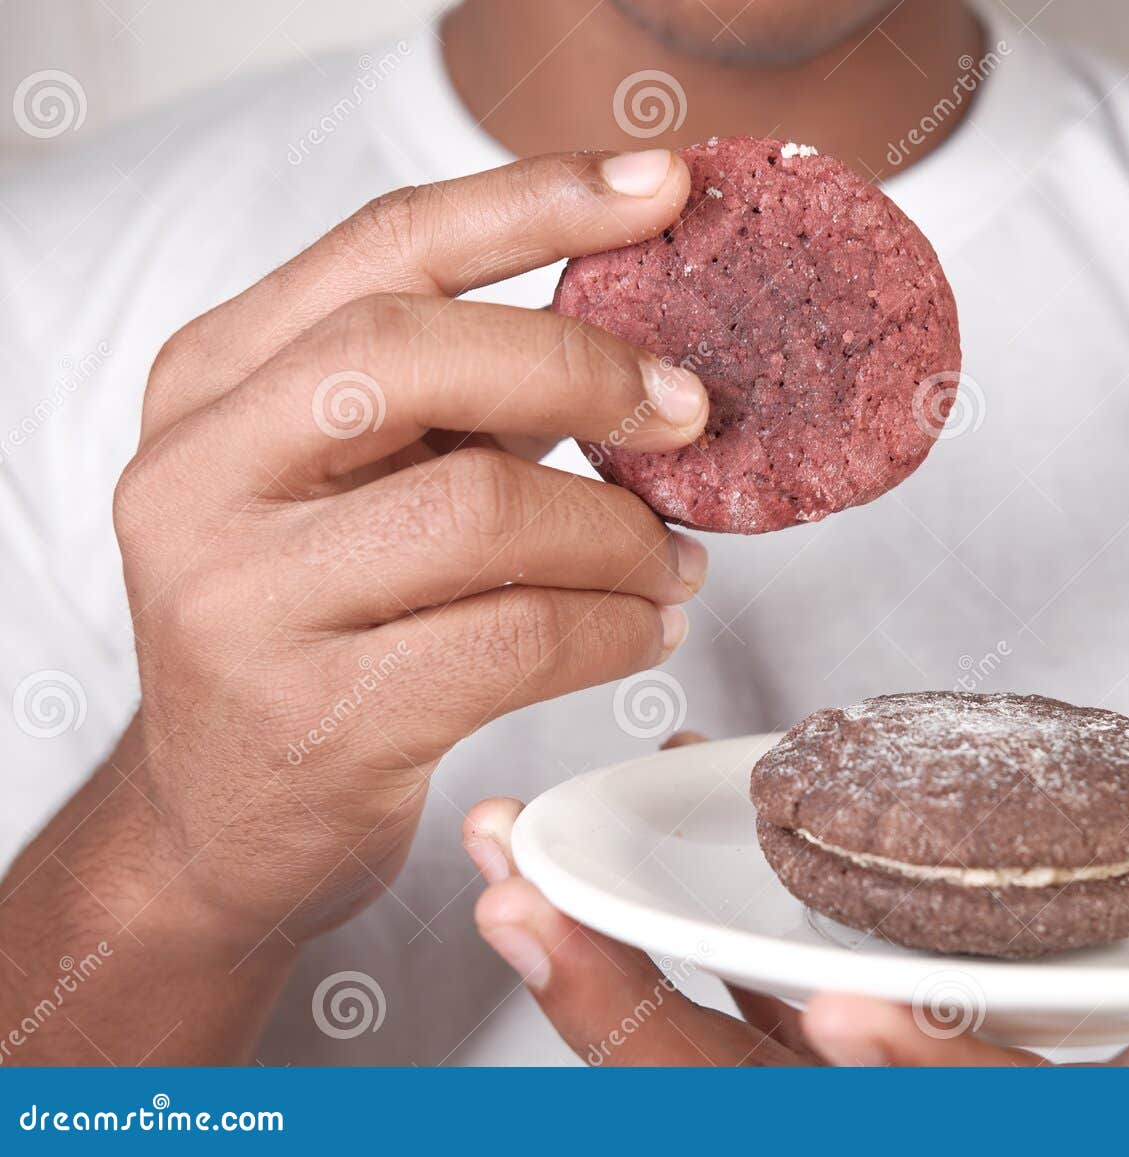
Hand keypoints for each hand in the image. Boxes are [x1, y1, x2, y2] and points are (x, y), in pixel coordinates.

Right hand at [110, 149, 707, 945]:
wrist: (223, 817)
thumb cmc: (313, 626)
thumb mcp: (344, 482)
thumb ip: (448, 401)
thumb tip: (638, 343)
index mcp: (210, 384)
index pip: (384, 249)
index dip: (534, 203)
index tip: (660, 189)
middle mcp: (198, 475)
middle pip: (416, 355)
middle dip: (585, 370)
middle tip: (689, 412)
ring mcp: (244, 599)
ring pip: (484, 508)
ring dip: (621, 532)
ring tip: (676, 560)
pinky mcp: (317, 716)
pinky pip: (516, 637)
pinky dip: (613, 627)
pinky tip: (644, 629)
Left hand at [465, 738, 1128, 1064]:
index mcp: (1063, 1121)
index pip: (985, 1115)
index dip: (925, 1083)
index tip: (845, 1025)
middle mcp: (939, 1120)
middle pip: (771, 1109)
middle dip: (645, 1026)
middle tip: (531, 907)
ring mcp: (854, 1114)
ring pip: (700, 1079)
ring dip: (592, 982)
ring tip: (501, 876)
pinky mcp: (808, 1078)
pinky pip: (691, 1042)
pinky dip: (615, 972)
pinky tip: (549, 885)